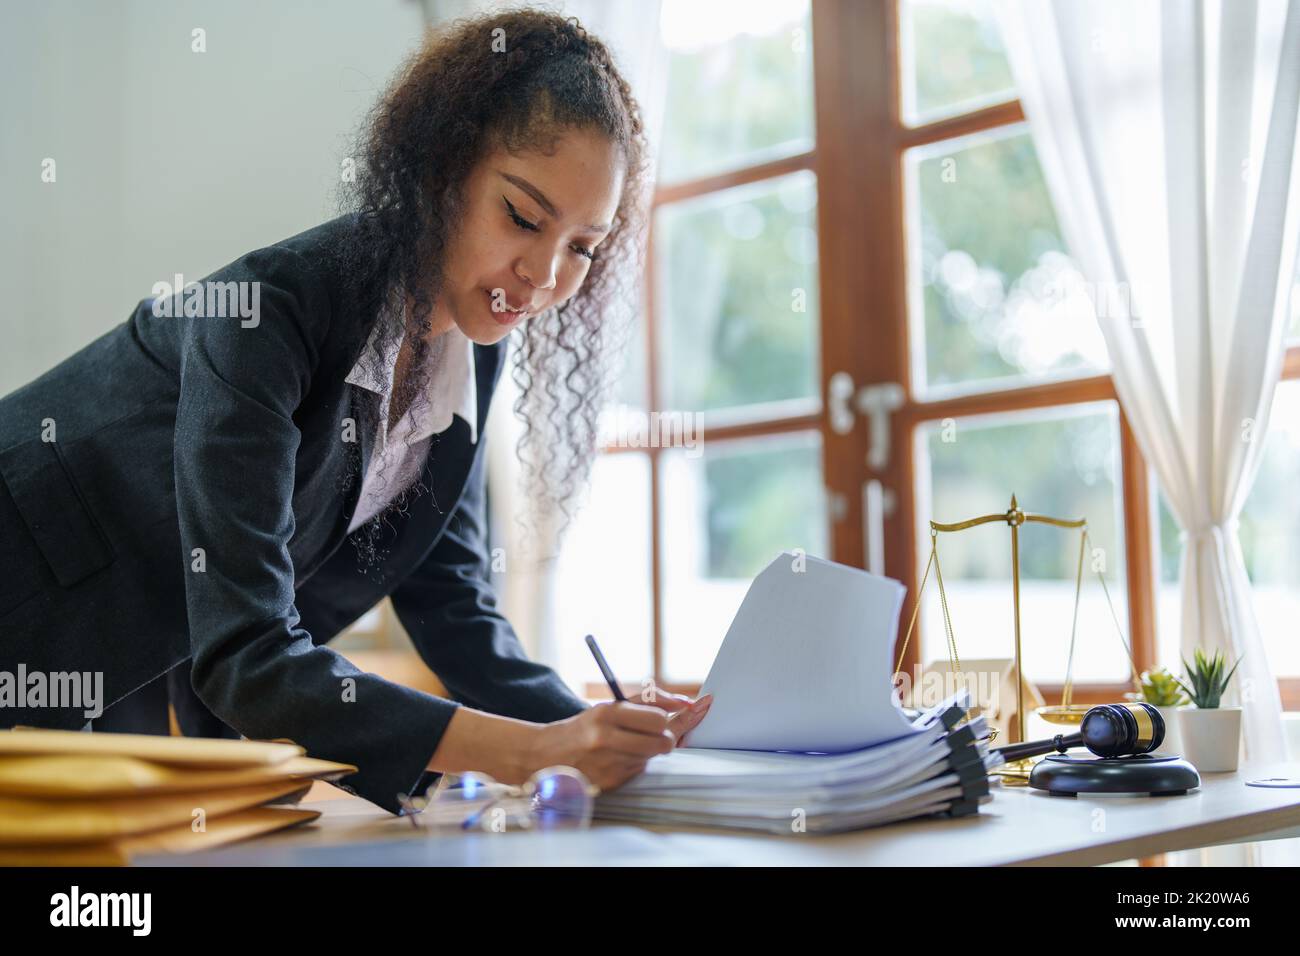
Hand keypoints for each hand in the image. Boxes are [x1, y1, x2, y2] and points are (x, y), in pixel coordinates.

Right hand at [527, 692, 712, 791]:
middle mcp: (606, 740)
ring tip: (626, 745)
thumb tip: (688, 704)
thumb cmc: (585, 727)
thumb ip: (648, 702)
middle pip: (663, 742)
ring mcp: (607, 765)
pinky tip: (616, 760)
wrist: (545, 755)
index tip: (700, 707)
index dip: (677, 716)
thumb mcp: (609, 707)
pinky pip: (638, 772)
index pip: (657, 718)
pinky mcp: (609, 784)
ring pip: (652, 757)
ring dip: (648, 751)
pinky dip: (634, 764)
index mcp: (606, 714)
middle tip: (656, 733)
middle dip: (666, 737)